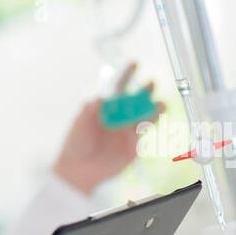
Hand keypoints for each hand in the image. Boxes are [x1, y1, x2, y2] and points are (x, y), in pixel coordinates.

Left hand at [52, 62, 166, 194]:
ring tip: (160, 104)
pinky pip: (145, 129)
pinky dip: (152, 122)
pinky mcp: (133, 143)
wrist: (79, 171)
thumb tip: (96, 99)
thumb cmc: (76, 146)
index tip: (134, 63)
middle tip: (150, 84)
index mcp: (105, 108)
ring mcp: (127, 128)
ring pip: (144, 113)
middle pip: (135, 99)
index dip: (126, 75)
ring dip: (153, 107)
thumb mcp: (78, 127)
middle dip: (144, 90)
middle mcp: (118, 115)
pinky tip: (156, 116)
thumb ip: (87, 113)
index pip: (118, 88)